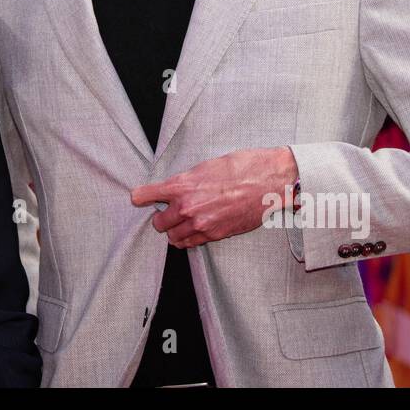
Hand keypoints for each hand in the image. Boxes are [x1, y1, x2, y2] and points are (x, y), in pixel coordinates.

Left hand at [130, 146, 297, 248]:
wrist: (270, 181)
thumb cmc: (242, 166)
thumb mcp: (207, 166)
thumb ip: (187, 180)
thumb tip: (175, 188)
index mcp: (182, 184)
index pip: (145, 195)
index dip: (140, 197)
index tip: (139, 198)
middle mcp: (187, 206)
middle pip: (158, 223)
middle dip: (162, 217)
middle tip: (169, 211)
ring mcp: (201, 224)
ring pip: (173, 238)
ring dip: (175, 231)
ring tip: (183, 222)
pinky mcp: (215, 235)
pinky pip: (191, 244)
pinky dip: (189, 239)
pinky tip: (195, 229)